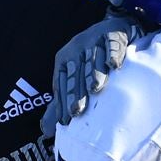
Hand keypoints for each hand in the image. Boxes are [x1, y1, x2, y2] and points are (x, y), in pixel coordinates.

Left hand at [44, 11, 142, 135]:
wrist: (112, 28)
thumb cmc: (90, 61)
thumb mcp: (73, 80)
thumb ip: (60, 104)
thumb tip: (46, 131)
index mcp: (64, 60)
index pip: (62, 83)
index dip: (62, 102)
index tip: (65, 122)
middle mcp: (77, 49)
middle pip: (76, 73)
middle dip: (76, 92)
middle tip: (77, 111)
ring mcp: (94, 39)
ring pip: (94, 59)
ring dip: (94, 73)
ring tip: (95, 89)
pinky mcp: (113, 32)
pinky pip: (113, 43)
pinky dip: (113, 53)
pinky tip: (114, 65)